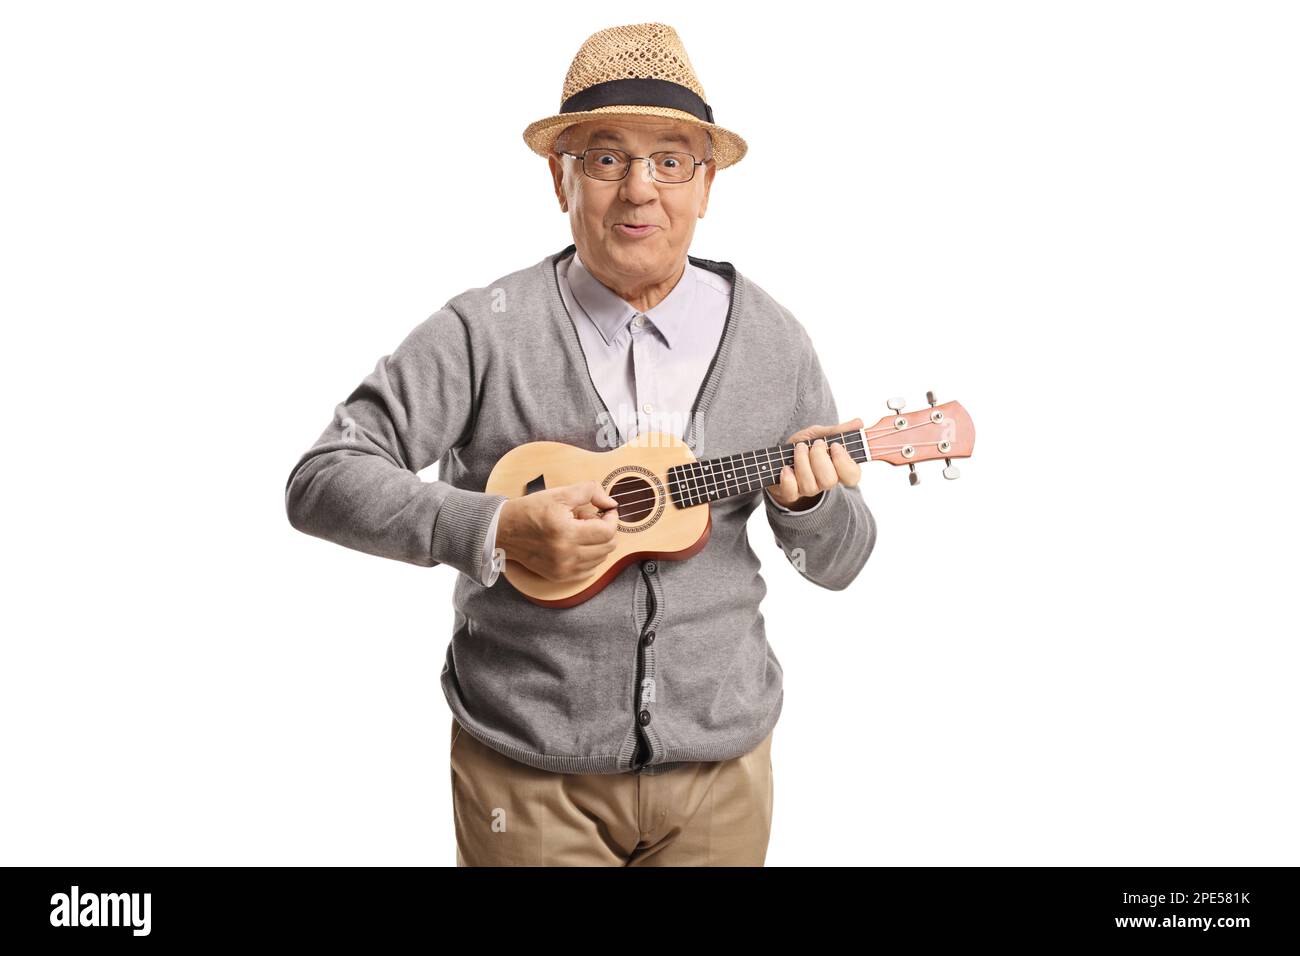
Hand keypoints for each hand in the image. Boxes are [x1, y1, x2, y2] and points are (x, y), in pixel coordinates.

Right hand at [496, 479, 619, 582]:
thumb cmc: (531, 510)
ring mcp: (563, 569)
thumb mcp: (559, 493)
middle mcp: (565, 555)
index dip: (612, 518)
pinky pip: (589, 571)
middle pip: (607, 547)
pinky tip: (578, 545)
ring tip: (581, 531)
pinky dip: (590, 558)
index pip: (607, 531)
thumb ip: (590, 492)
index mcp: (566, 532)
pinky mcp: (559, 576)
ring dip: (597, 543)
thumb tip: (611, 503)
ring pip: (600, 559)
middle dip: (605, 530)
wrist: (505, 531)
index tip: (605, 510)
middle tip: (590, 518)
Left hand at [765, 418, 863, 510]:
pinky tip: (786, 468)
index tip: (835, 446)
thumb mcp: (820, 433)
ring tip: (799, 448)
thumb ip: (837, 430)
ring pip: (810, 486)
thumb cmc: (804, 445)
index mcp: (838, 468)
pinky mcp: (790, 493)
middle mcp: (825, 481)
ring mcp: (808, 489)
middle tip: (815, 444)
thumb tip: (859, 423)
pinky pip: (791, 493)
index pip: (852, 476)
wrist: (779, 456)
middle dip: (820, 458)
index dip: (844, 463)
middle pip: (829, 481)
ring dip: (802, 462)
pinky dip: (788, 479)